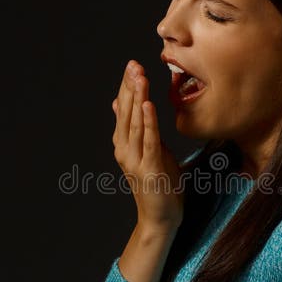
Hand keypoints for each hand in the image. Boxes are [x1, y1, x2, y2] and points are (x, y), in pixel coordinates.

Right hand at [112, 59, 183, 231]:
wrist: (160, 217)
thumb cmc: (159, 184)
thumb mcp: (147, 150)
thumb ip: (136, 128)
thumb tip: (120, 103)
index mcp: (124, 144)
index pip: (124, 109)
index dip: (127, 86)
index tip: (132, 65)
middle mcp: (124, 149)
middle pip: (127, 112)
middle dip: (131, 87)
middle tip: (133, 64)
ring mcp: (135, 159)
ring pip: (136, 123)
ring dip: (138, 98)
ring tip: (140, 77)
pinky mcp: (149, 168)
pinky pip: (149, 141)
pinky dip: (148, 122)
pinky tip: (148, 105)